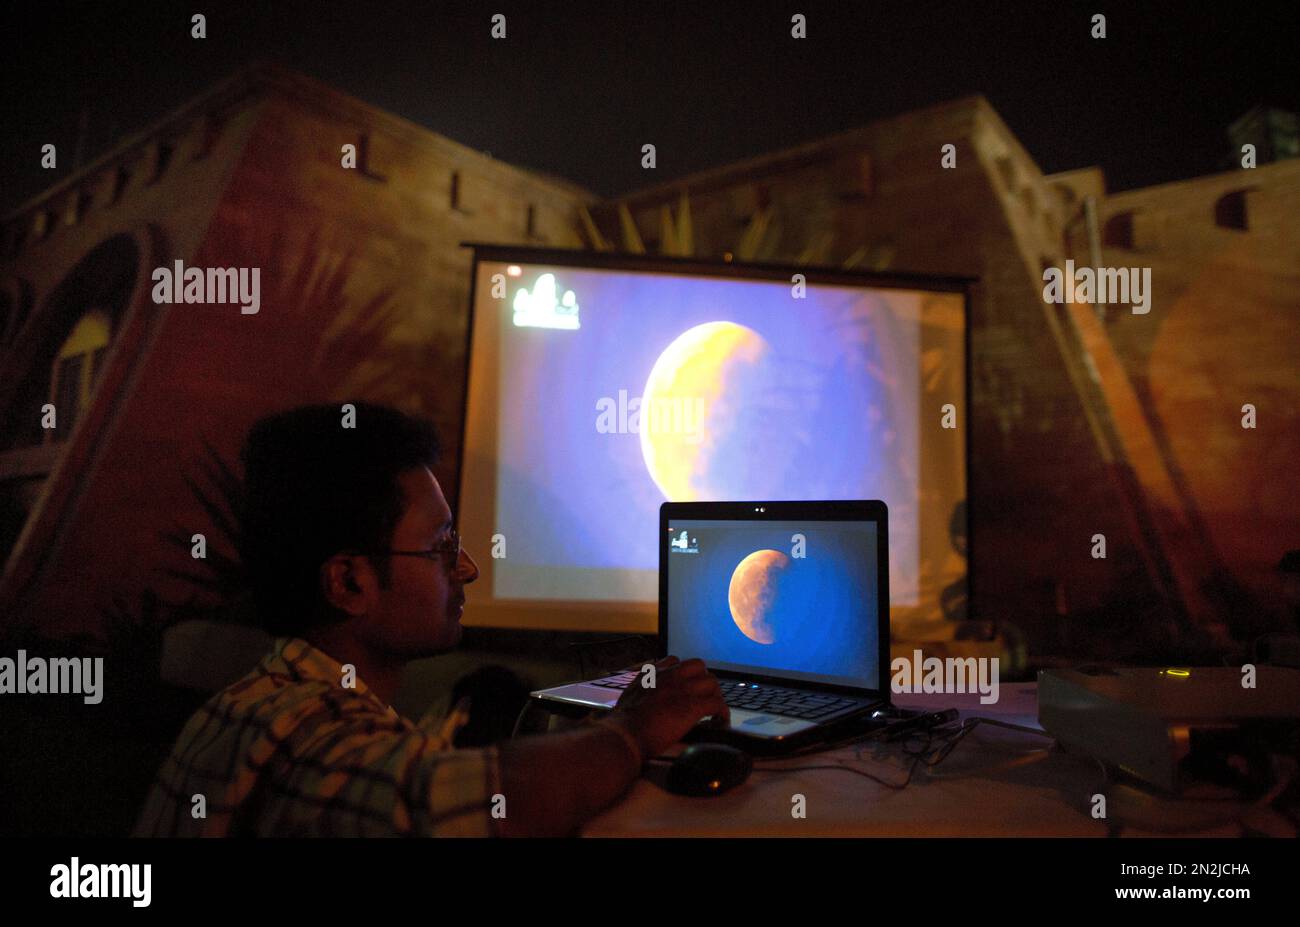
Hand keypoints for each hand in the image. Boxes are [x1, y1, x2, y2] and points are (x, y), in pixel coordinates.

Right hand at [606, 656, 729, 758]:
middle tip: (703, 697)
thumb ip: (639, 690)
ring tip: (713, 710)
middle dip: (703, 680)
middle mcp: (670, 677)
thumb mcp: (627, 697)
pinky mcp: (692, 706)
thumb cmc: (623, 723)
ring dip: (715, 696)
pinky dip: (722, 713)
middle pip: (699, 666)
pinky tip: (719, 722)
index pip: (675, 661)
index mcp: (653, 673)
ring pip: (712, 682)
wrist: (625, 734)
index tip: (686, 684)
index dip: (684, 673)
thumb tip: (642, 696)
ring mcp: (683, 690)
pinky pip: (717, 703)